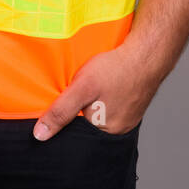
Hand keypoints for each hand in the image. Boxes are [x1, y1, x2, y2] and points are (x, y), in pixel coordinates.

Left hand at [32, 38, 162, 140]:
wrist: (147, 52)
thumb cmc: (116, 70)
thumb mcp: (81, 88)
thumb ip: (60, 112)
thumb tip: (40, 135)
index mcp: (106, 131)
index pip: (77, 136)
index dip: (65, 123)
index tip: (57, 109)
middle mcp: (119, 128)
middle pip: (90, 125)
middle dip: (79, 112)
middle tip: (74, 93)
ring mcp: (129, 116)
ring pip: (101, 114)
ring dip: (92, 103)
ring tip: (88, 88)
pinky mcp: (133, 103)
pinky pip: (113, 105)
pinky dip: (105, 97)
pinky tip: (103, 84)